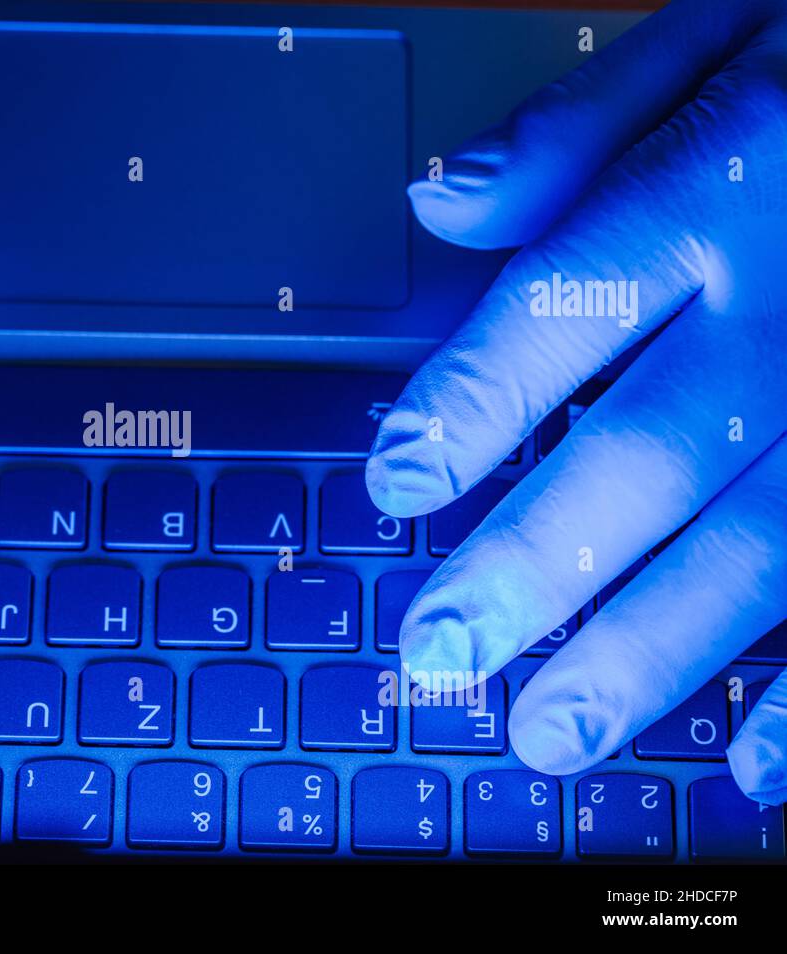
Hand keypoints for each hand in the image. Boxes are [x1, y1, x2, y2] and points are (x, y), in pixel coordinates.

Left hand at [367, 0, 786, 802]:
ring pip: (763, 542)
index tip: (396, 484)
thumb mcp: (716, 38)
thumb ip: (579, 126)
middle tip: (441, 652)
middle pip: (650, 452)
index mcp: (726, 184)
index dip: (472, 401)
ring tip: (552, 733)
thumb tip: (437, 200)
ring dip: (651, 651)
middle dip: (537, 564)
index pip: (567, 301)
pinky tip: (748, 758)